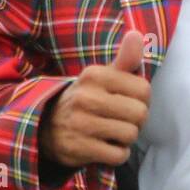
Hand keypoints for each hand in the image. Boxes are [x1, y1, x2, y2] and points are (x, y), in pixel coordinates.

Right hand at [38, 30, 150, 167]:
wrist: (46, 126)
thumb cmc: (87, 99)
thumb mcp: (103, 76)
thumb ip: (125, 59)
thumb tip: (137, 34)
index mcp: (94, 75)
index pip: (144, 89)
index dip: (141, 99)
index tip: (127, 100)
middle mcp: (86, 97)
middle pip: (140, 114)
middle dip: (136, 120)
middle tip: (120, 119)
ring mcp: (80, 124)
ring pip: (130, 135)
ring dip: (126, 138)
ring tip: (111, 132)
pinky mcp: (78, 148)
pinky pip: (118, 156)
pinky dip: (117, 154)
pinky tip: (105, 146)